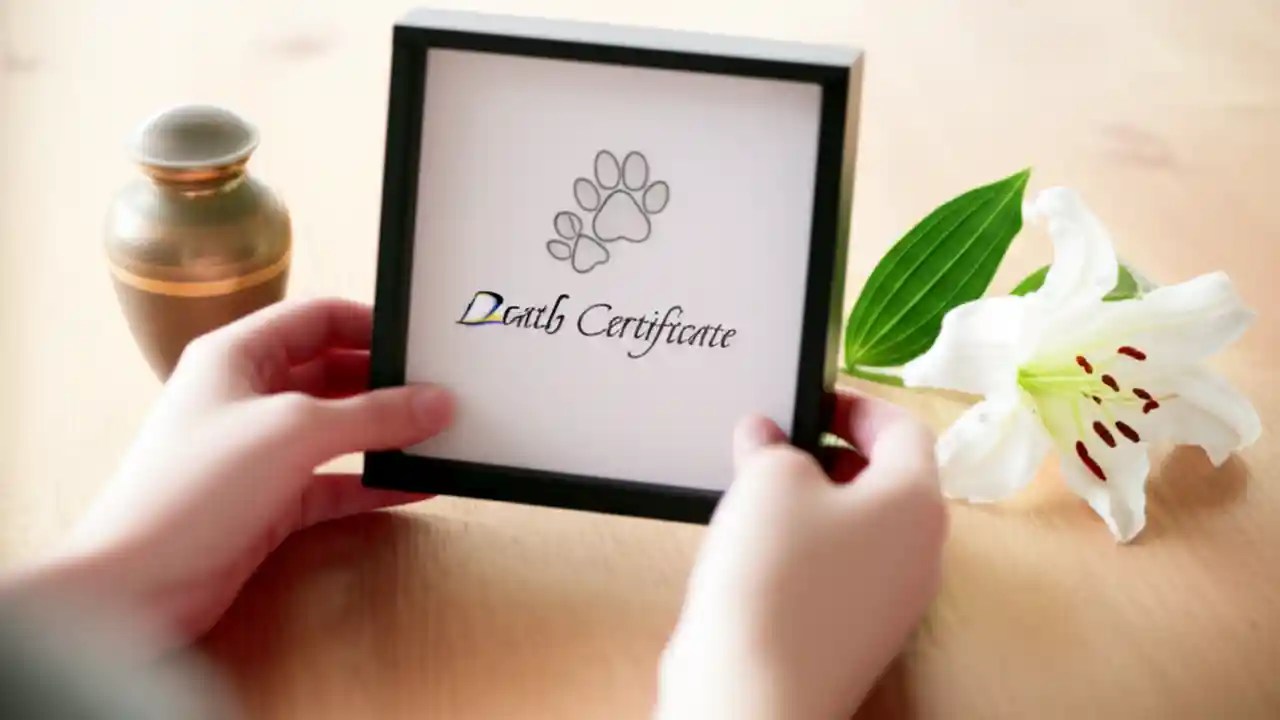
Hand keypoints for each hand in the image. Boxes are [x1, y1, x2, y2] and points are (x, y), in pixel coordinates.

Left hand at [43, 298, 452, 644]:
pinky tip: (416, 485)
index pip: (315, 319)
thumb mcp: (294, 432)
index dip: (369, 324)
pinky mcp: (269, 503)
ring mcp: (258, 452)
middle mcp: (246, 396)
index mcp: (237, 355)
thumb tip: (440, 402)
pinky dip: (373, 483)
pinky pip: (334, 483)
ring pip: (335, 430)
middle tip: (442, 392)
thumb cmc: (197, 485)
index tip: (421, 342)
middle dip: (385, 382)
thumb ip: (372, 415)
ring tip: (438, 435)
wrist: (136, 585)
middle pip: (330, 373)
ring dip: (383, 433)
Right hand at [656, 391, 946, 719]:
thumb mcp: (769, 480)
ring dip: (813, 502)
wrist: (753, 690)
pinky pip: (841, 571)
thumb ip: (773, 444)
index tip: (811, 399)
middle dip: (828, 454)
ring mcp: (891, 599)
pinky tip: (757, 549)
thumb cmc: (775, 577)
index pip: (904, 429)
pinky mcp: (856, 633)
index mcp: (916, 501)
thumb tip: (765, 435)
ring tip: (755, 493)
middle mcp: (919, 551)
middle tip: (774, 443)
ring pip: (861, 528)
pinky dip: (806, 548)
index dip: (855, 404)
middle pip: (886, 479)